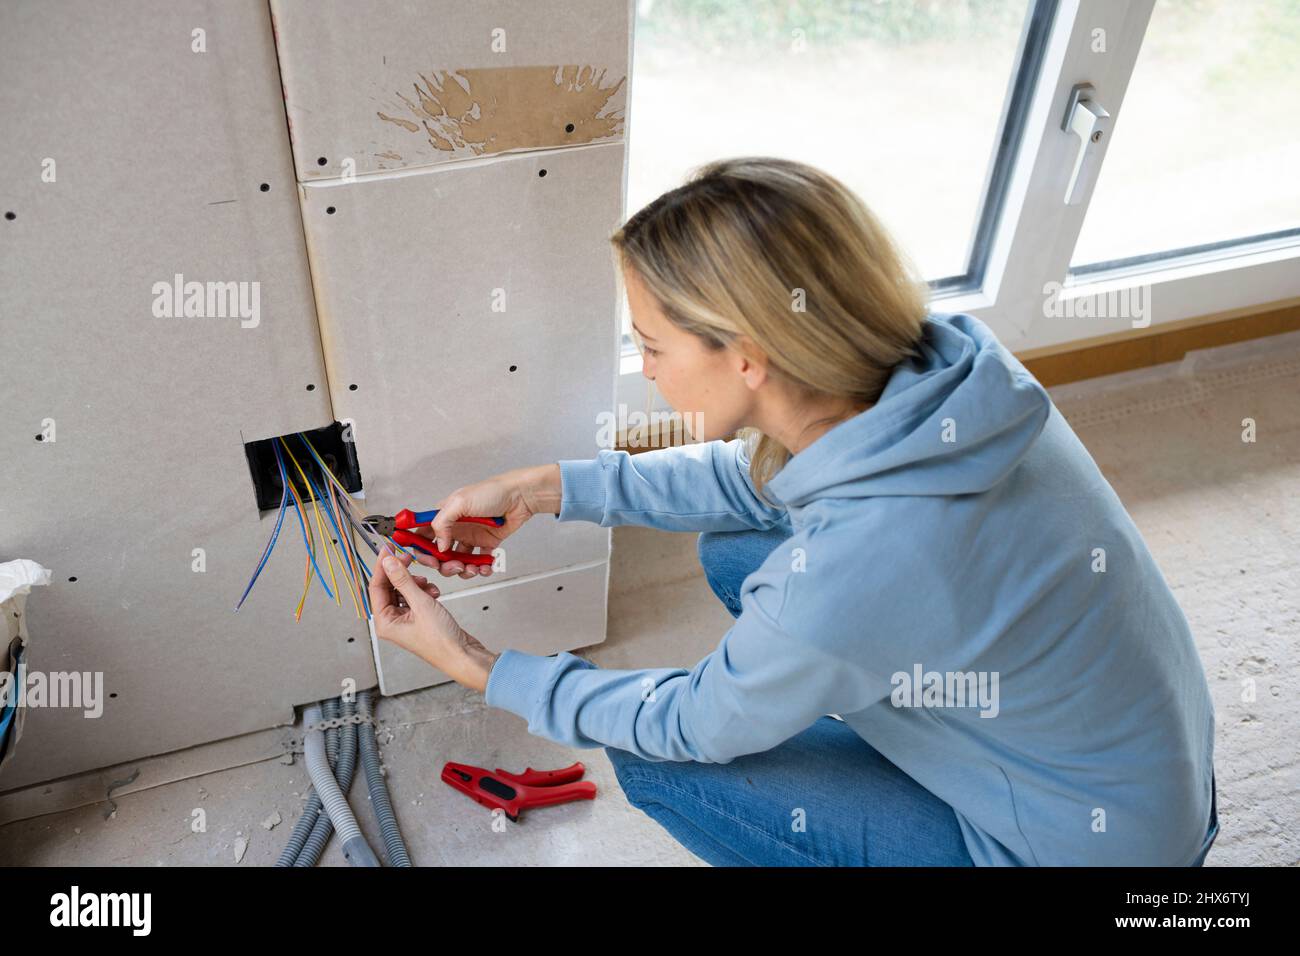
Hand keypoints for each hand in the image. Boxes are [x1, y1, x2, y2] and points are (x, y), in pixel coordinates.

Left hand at [369, 545, 497, 692]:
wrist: (462, 654)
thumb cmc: (441, 640)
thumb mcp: (421, 604)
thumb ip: (403, 580)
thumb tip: (389, 562)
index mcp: (384, 623)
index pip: (376, 587)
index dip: (382, 566)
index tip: (388, 549)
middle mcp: (391, 622)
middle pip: (389, 588)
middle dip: (402, 574)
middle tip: (409, 558)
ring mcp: (404, 620)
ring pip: (403, 591)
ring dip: (415, 583)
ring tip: (428, 585)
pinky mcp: (417, 618)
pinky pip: (414, 597)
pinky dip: (423, 591)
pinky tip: (434, 593)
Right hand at [407, 464, 561, 577]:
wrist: (520, 496)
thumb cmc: (491, 492)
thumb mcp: (460, 502)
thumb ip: (442, 523)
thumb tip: (439, 546)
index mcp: (444, 515)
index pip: (423, 535)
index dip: (421, 549)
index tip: (428, 560)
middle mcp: (455, 528)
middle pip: (440, 554)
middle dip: (444, 564)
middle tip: (453, 566)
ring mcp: (470, 537)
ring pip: (458, 561)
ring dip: (463, 570)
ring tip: (472, 569)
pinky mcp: (486, 544)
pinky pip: (479, 562)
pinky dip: (481, 569)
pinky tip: (485, 567)